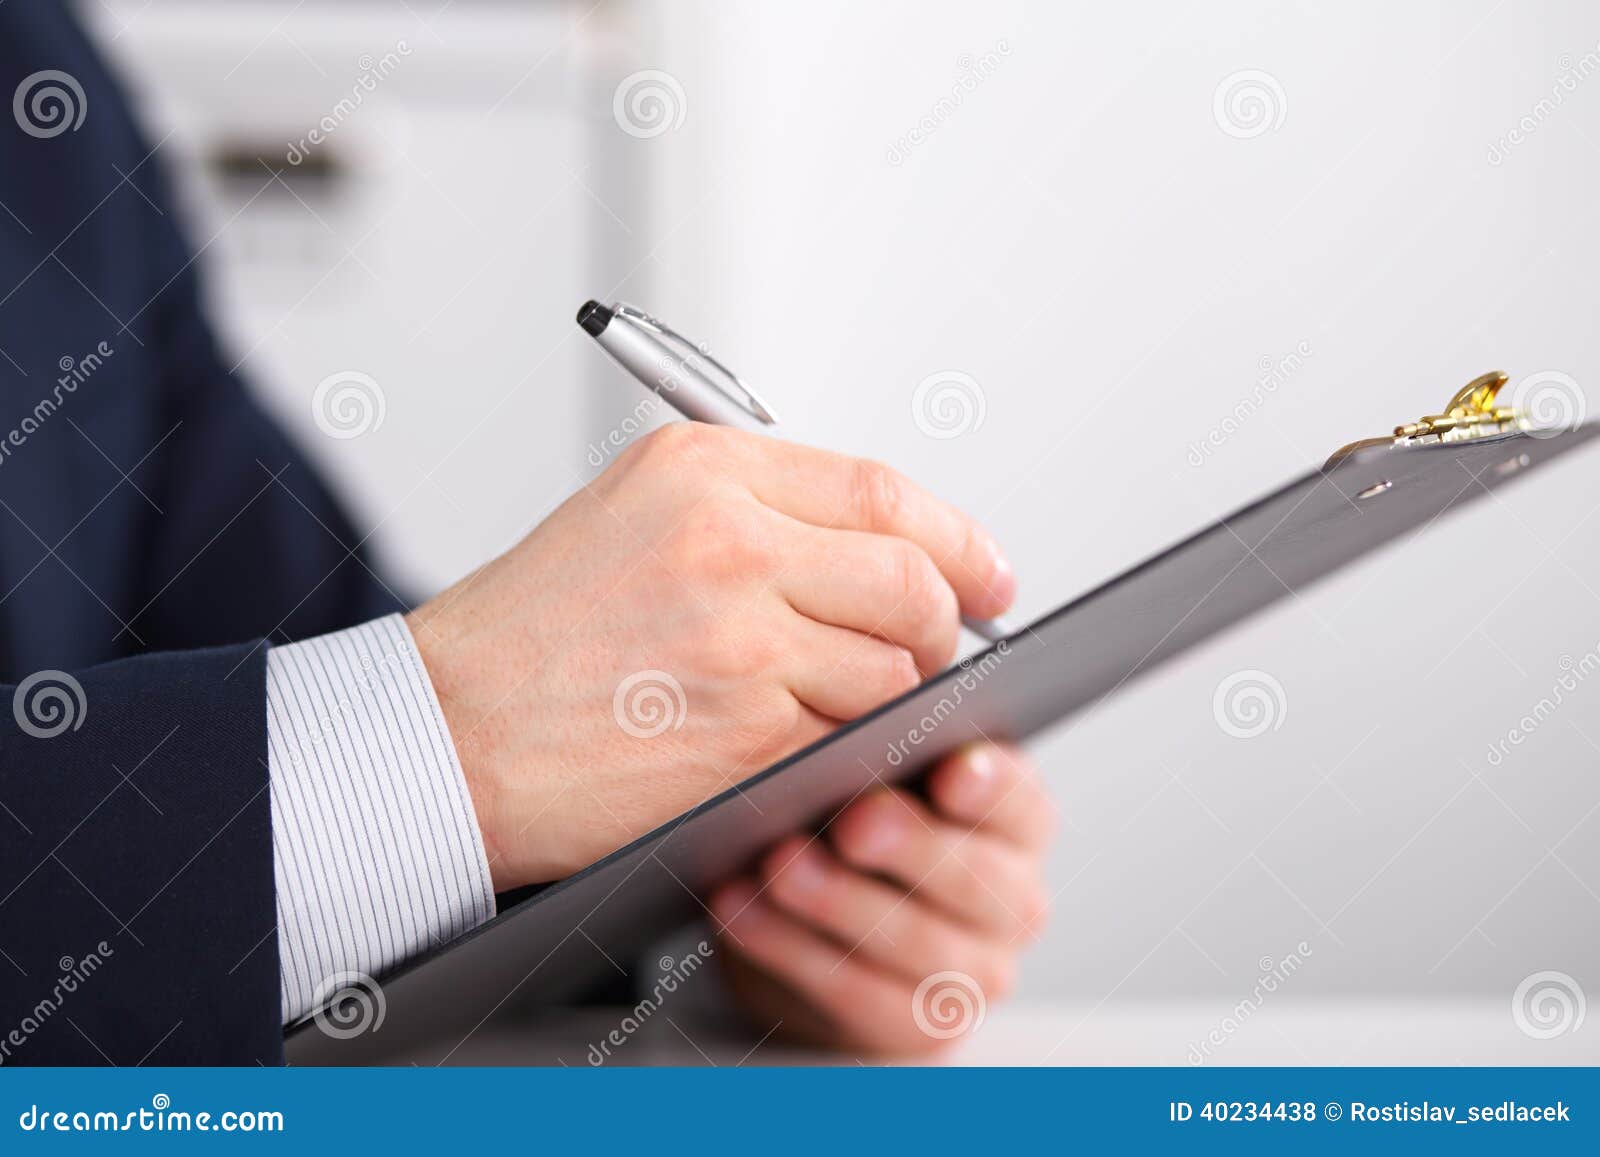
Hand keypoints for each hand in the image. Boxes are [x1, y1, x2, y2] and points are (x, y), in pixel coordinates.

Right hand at [407, 423, 1014, 889]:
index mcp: (703, 470)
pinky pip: (849, 738)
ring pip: (893, 670)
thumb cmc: (532, 633)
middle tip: (933, 649)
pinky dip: (844, 749)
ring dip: (886, 696)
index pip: (882, 493)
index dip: (955, 541)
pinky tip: (800, 745)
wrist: (447, 731)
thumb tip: (888, 546)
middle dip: (942, 627)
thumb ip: (762, 510)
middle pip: (912, 581)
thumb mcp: (635, 512)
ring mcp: (740, 641)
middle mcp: (728, 542)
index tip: (986, 575)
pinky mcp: (744, 735)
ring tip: (830, 703)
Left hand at [708, 742, 1053, 1056]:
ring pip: (913, 942)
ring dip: (837, 901)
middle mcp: (1013, 900)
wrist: (837, 931)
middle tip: (851, 818)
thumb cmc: (860, 823)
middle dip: (909, 846)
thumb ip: (887, 746)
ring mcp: (973, 972)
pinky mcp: (914, 1028)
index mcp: (1017, 822)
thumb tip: (850, 717)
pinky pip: (855, 994)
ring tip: (776, 863)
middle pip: (974, 878)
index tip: (949, 772)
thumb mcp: (886, 774)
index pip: (1020, 802)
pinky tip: (743, 908)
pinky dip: (789, 949)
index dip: (989, 787)